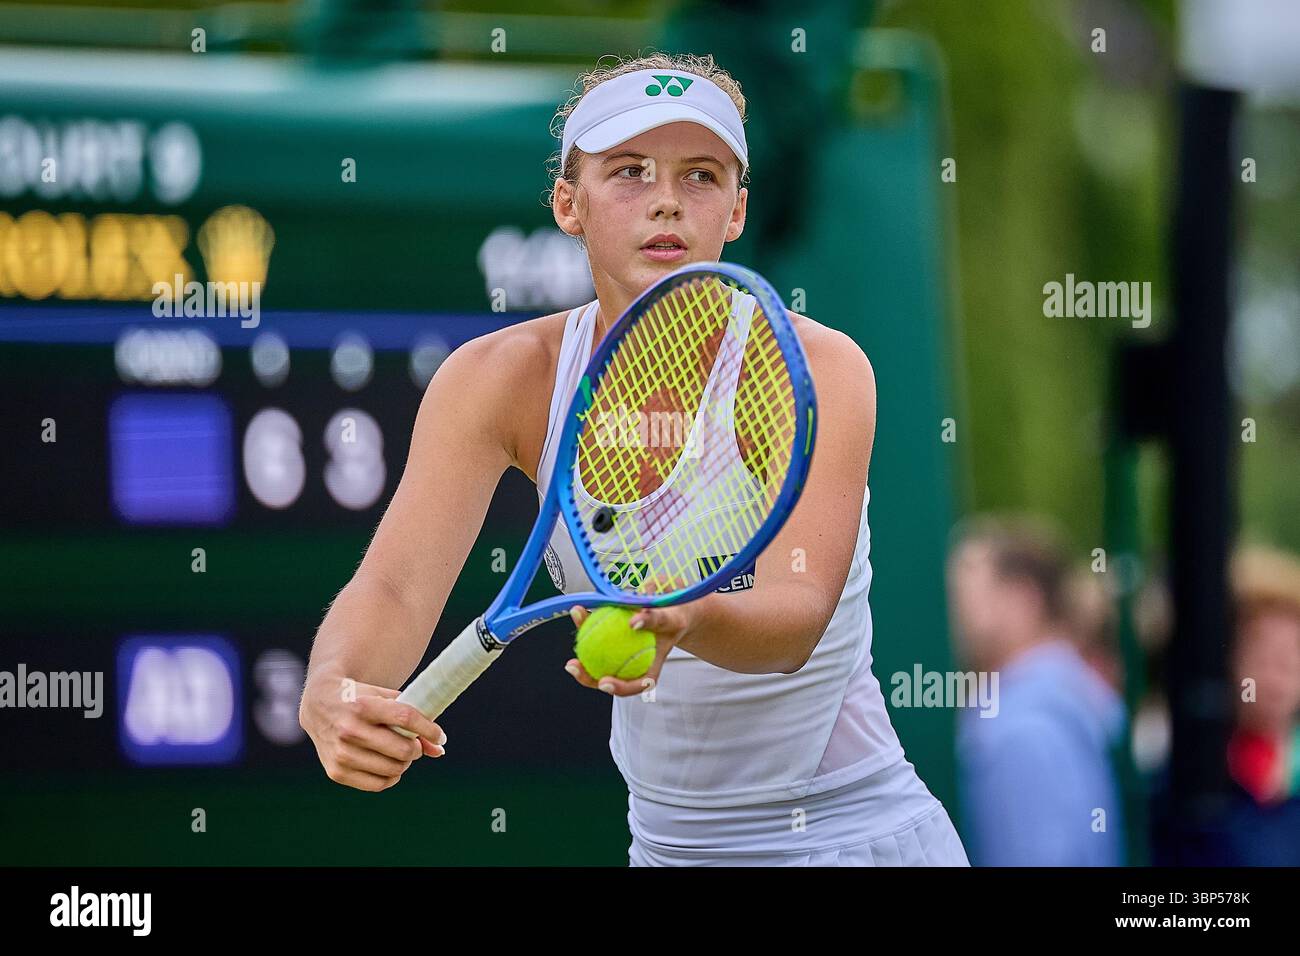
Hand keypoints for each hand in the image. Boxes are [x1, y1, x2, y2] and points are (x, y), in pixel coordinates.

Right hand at [299, 673, 447, 791]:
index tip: (439, 735)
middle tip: (415, 744)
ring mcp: (341, 754)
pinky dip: (391, 777)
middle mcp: (349, 730)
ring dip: (404, 763)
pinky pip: (377, 784)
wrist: (319, 705)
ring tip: (401, 753)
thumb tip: (439, 748)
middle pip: (402, 749)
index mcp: (363, 705)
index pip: (405, 719)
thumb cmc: (361, 699)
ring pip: (393, 769)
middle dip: (416, 749)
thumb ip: (413, 718)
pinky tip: (389, 765)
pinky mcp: (336, 772)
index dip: (428, 729)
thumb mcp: (385, 698)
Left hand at [563, 604, 690, 696]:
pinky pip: (597, 636)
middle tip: (573, 666)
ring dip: (580, 645)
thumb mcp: (669, 618)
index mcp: (649, 670)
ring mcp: (620, 656)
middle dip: (587, 677)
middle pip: (609, 678)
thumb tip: (634, 622)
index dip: (618, 688)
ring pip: (597, 658)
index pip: (635, 685)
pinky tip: (578, 611)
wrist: (671, 607)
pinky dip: (588, 624)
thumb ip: (653, 620)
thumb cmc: (673, 617)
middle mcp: (632, 666)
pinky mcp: (611, 642)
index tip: (605, 681)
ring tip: (572, 636)